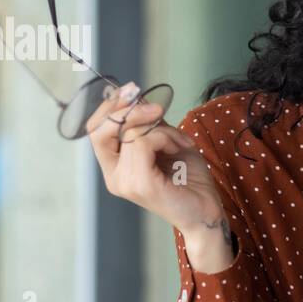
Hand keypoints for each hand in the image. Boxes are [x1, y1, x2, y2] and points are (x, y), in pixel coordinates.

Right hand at [85, 82, 225, 237]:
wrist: (207, 211)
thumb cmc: (189, 179)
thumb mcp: (167, 141)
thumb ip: (149, 123)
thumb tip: (136, 97)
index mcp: (116, 167)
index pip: (95, 130)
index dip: (110, 107)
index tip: (132, 90)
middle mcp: (114, 176)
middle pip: (99, 130)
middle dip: (126, 110)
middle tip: (156, 108)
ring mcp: (124, 182)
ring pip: (130, 132)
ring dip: (161, 128)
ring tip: (180, 142)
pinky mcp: (140, 184)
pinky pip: (144, 142)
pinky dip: (166, 137)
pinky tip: (180, 148)